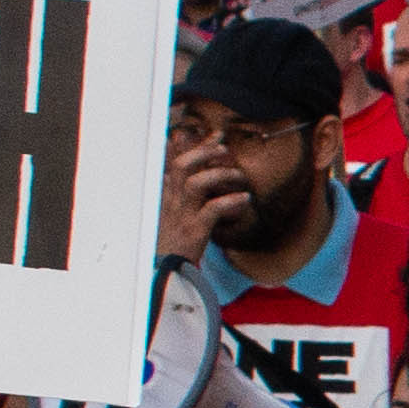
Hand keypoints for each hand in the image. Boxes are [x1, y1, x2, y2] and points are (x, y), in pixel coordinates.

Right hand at [159, 123, 254, 261]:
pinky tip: (245, 198)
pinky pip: (212, 209)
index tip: (216, 136)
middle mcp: (171, 202)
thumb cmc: (170, 243)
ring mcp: (182, 215)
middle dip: (203, 152)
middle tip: (224, 148)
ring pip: (196, 183)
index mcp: (166, 196)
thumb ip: (177, 195)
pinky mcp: (194, 230)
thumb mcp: (170, 214)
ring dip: (219, 175)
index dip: (197, 147)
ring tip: (239, 176)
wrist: (164, 271)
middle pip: (183, 167)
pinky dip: (230, 201)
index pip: (178, 164)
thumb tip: (179, 177)